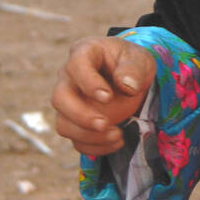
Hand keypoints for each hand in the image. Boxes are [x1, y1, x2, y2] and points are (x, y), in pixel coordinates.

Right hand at [52, 36, 155, 155]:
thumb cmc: (131, 64)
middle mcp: (68, 77)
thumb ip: (134, 69)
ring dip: (88, 136)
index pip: (76, 65)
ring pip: (63, 123)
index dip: (88, 83)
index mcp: (84, 53)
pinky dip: (94, 147)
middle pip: (59, 98)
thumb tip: (127, 86)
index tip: (107, 97)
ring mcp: (68, 101)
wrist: (129, 78)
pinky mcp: (73, 121)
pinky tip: (117, 142)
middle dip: (81, 116)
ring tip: (118, 135)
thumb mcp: (140, 59)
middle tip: (104, 124)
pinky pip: (75, 139)